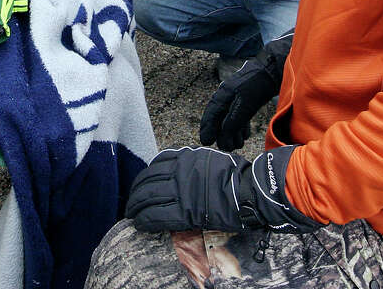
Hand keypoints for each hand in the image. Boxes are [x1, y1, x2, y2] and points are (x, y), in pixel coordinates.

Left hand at [126, 146, 320, 233]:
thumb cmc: (237, 176)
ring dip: (136, 208)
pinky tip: (140, 224)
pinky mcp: (184, 212)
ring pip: (147, 199)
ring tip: (132, 214)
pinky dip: (145, 220)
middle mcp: (179, 171)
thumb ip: (192, 163)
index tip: (142, 184)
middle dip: (136, 193)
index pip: (156, 165)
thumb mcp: (211, 159)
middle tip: (132, 203)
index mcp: (185, 157)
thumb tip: (181, 170)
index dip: (146, 176)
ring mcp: (180, 191)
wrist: (251, 192)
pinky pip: (156, 216)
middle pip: (147, 182)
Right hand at [199, 56, 280, 150]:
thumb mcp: (244, 106)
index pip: (211, 114)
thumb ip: (232, 122)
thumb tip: (223, 137)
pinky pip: (240, 115)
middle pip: (220, 118)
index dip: (207, 129)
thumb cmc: (257, 86)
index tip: (206, 142)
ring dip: (232, 132)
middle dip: (221, 134)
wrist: (273, 71)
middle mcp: (227, 95)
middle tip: (224, 147)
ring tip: (237, 145)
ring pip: (230, 117)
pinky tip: (245, 135)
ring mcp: (237, 96)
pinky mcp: (247, 99)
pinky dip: (241, 126)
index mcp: (223, 94)